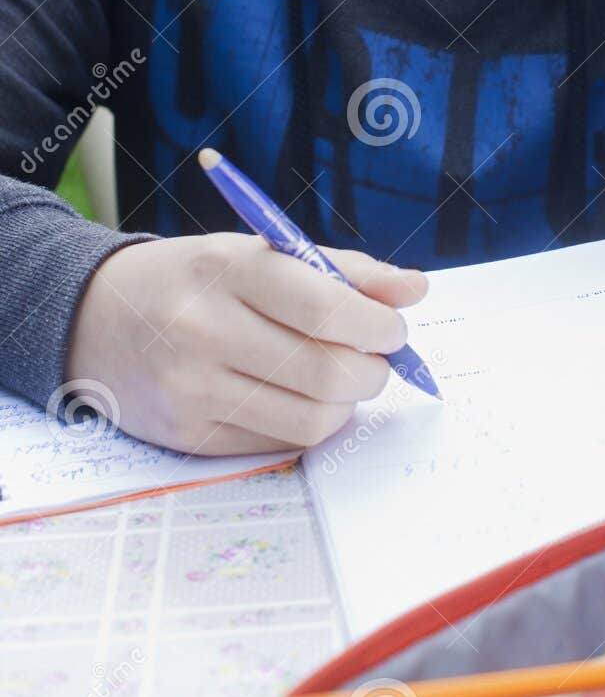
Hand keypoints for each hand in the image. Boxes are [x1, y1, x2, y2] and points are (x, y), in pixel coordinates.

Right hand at [65, 232, 428, 455]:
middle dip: (373, 369)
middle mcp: (204, 329)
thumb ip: (342, 269)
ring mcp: (193, 390)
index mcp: (228, 269)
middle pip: (327, 370)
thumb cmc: (198, 279)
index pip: (324, 306)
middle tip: (375, 357)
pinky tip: (298, 396)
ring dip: (346, 401)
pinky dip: (308, 423)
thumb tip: (416, 289)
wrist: (95, 318)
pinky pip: (280, 443)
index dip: (377, 324)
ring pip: (312, 418)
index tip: (394, 328)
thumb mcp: (260, 252)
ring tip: (339, 376)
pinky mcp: (189, 437)